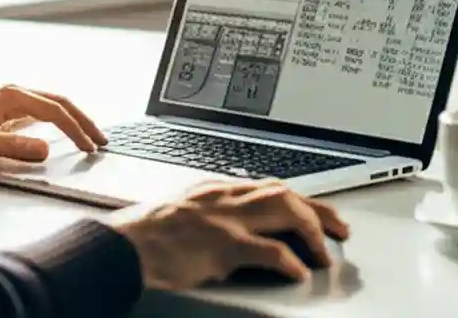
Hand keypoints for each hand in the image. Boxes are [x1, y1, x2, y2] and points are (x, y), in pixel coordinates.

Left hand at [0, 85, 107, 163]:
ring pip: (53, 106)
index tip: (89, 148)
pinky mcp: (8, 114)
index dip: (75, 129)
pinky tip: (68, 133)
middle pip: (60, 103)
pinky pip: (43, 114)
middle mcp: (14, 94)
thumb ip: (12, 147)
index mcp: (10, 95)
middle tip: (101, 141)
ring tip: (91, 137)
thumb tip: (45, 150)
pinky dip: (60, 123)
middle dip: (84, 121)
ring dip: (74, 120)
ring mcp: (12, 103)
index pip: (54, 110)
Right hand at [111, 180, 350, 288]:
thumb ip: (208, 216)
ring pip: (284, 210)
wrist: (117, 247)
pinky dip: (289, 260)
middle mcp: (224, 197)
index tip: (317, 212)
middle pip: (286, 193)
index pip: (268, 186)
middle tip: (339, 230)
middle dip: (319, 210)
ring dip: (311, 231)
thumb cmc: (141, 236)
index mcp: (214, 190)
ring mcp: (224, 219)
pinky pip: (267, 250)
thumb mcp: (180, 215)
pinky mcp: (221, 245)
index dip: (300, 200)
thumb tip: (233, 232)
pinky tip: (299, 272)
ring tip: (325, 253)